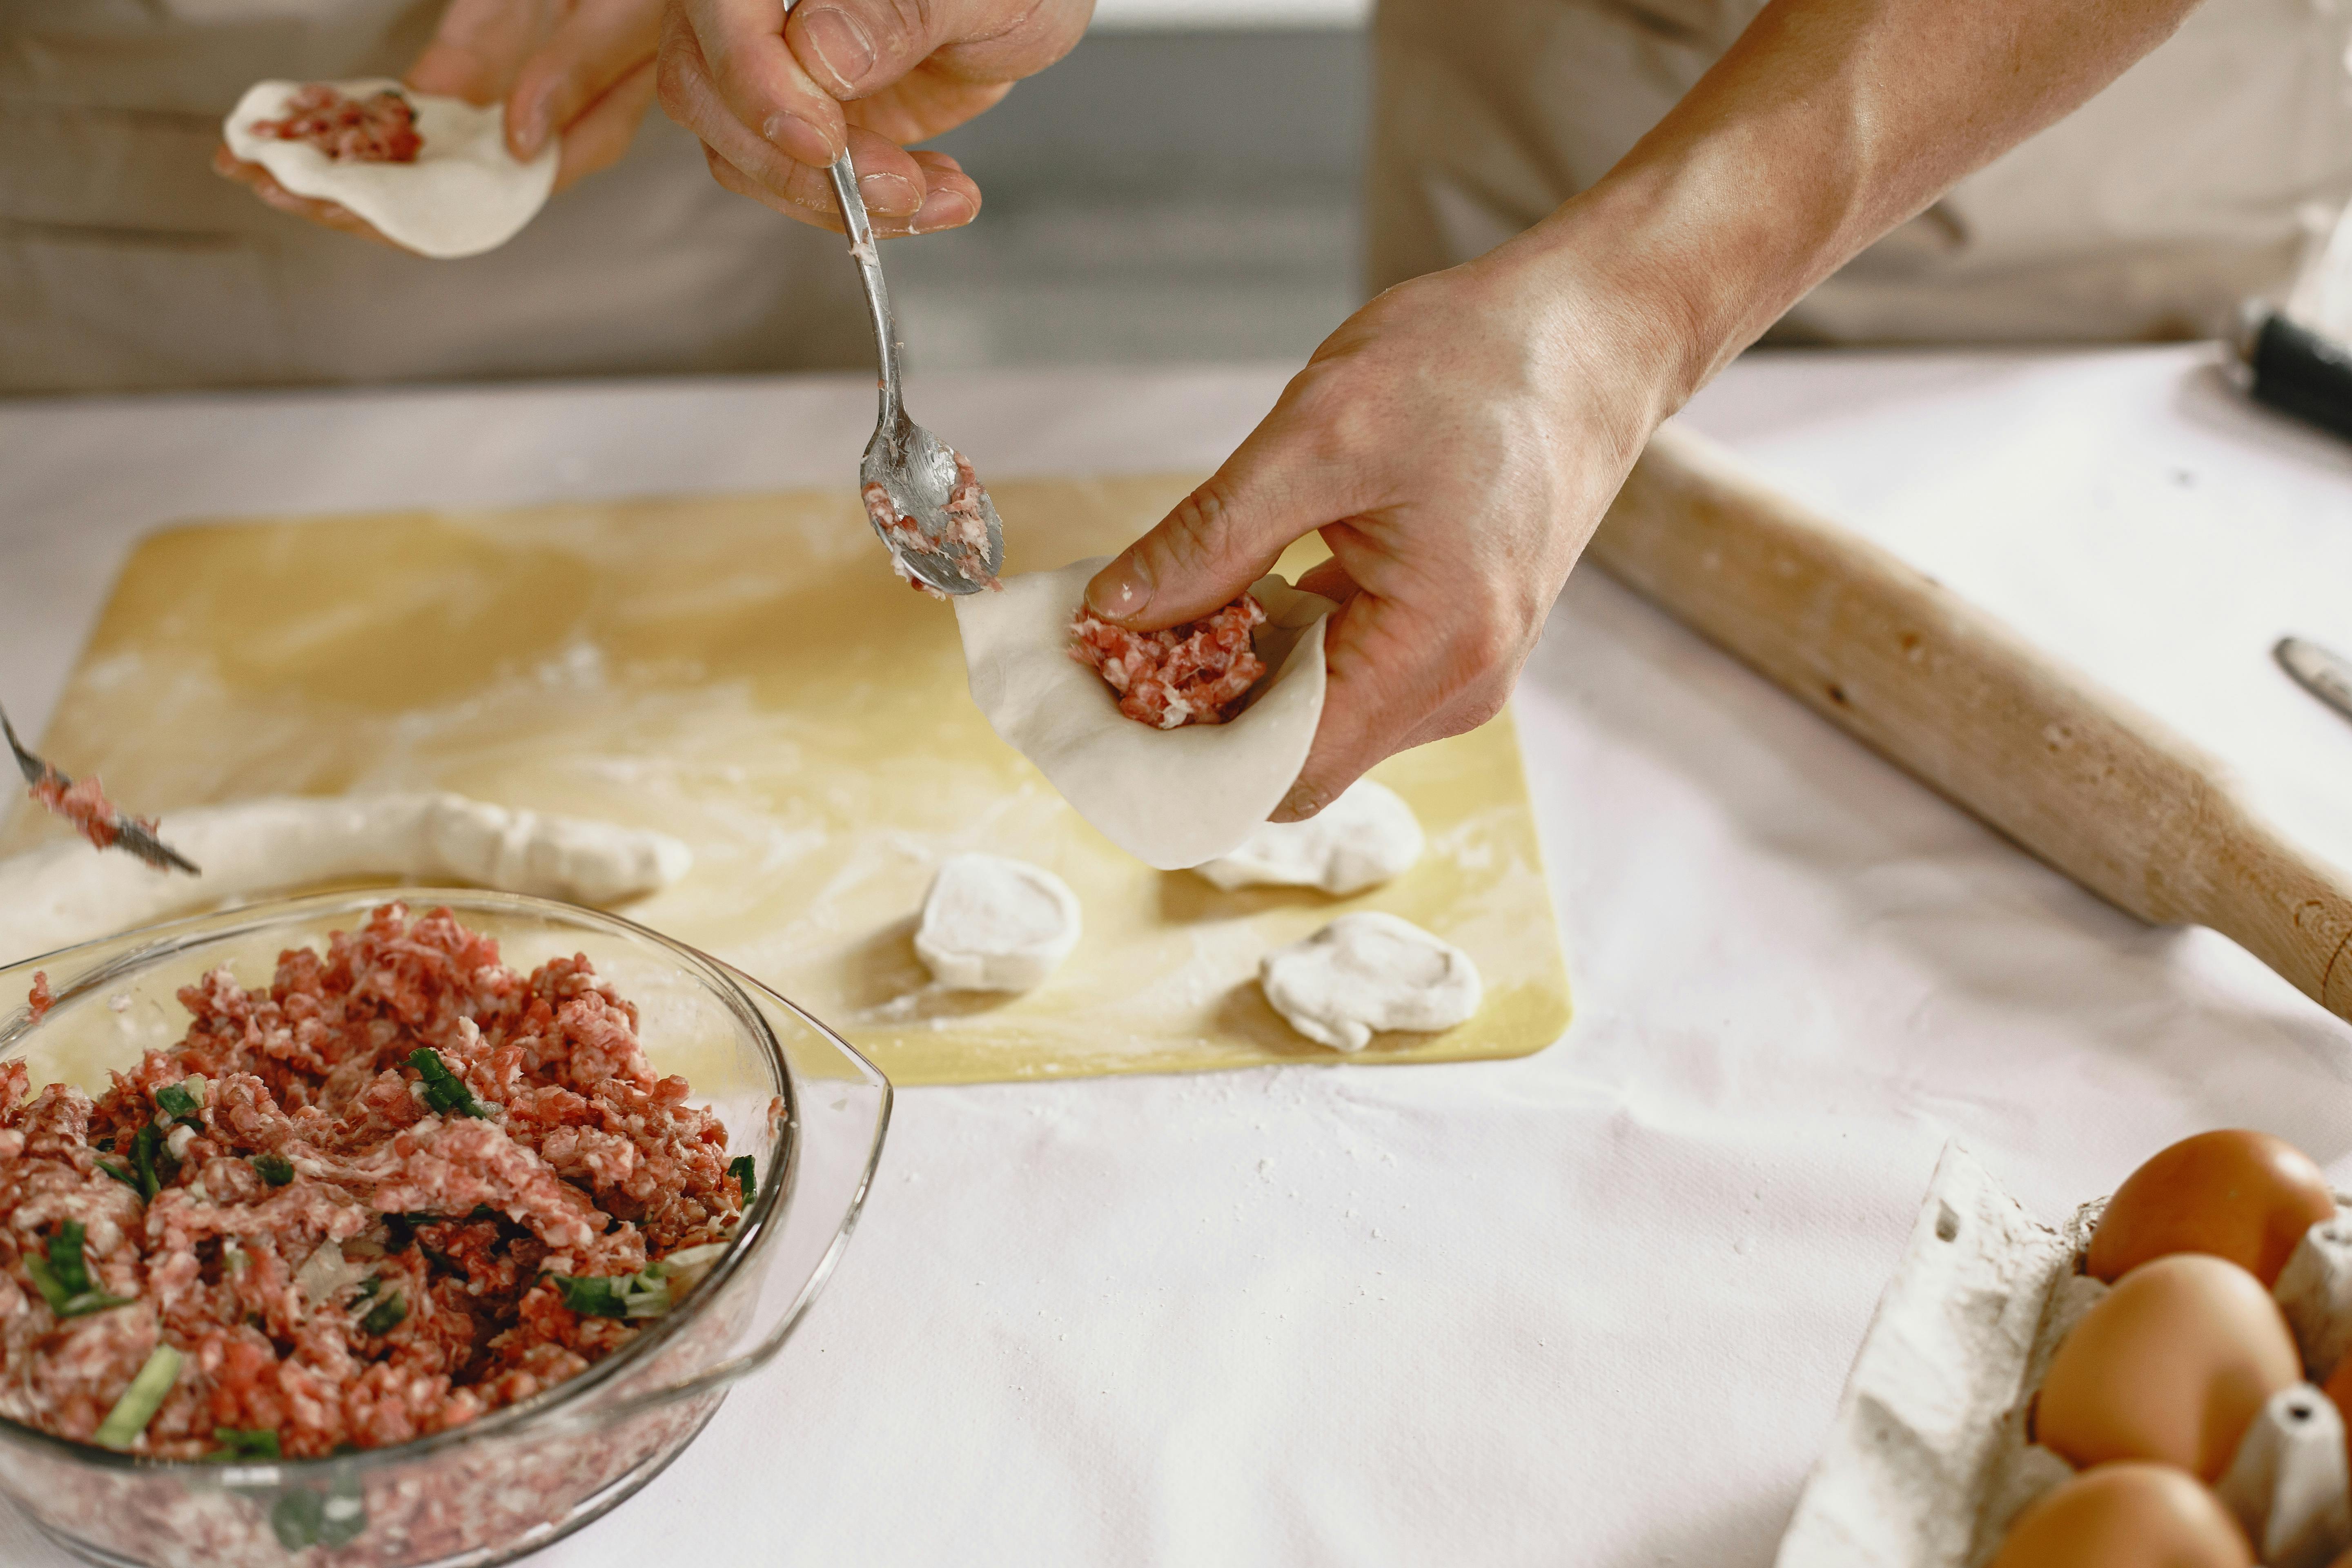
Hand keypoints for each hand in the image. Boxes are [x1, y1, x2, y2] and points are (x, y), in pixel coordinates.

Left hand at [216, 0, 662, 250]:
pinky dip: (342, 113)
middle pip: (440, 191)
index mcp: (589, 134)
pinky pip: (397, 106)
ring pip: (408, 154)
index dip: (419, 214)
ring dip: (331, 162)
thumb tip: (518, 140)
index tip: (346, 207)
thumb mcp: (621, 13)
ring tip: (255, 159)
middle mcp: (536, 131)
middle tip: (274, 186)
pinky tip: (290, 117)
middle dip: (351, 198)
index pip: (499, 200)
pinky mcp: (466, 64)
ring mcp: (496, 99)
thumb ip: (579, 71)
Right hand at [657, 0, 1091, 236]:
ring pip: (743, 154)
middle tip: (897, 186)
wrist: (1026, 6)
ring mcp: (773, 68)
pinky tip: (936, 196)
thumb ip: (898, 11)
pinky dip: (868, 210)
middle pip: (704, 93)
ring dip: (840, 201)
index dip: (756, 84)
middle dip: (800, 165)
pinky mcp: (806, 122)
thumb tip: (821, 52)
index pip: (719, 13)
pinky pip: (799, 183)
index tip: (823, 142)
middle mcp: (756, 9)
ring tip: (936, 197)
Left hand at [1080, 231, 1684, 821]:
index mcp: (1435, 654)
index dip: (1182, 752)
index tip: (1103, 694)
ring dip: (1238, 672)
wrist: (1594, 331)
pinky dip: (1284, 642)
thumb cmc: (1474, 364)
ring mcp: (1462, 668)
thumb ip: (1211, 538)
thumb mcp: (1319, 434)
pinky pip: (1347, 674)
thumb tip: (1113, 610)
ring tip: (1173, 598)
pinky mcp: (1454, 637)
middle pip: (1294, 755)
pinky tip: (1239, 585)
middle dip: (1199, 710)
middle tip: (1117, 634)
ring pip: (1316, 717)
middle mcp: (1459, 688)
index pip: (1282, 774)